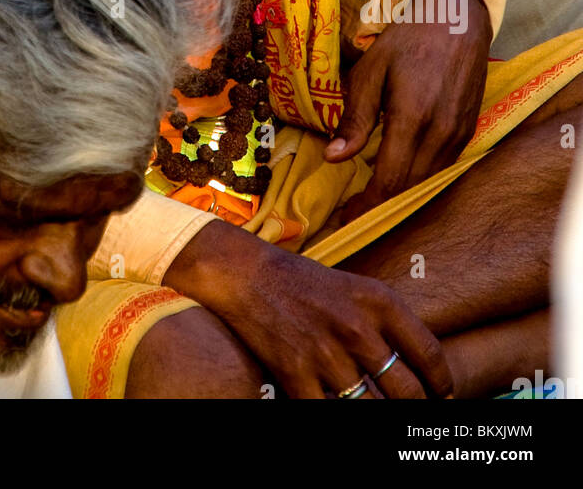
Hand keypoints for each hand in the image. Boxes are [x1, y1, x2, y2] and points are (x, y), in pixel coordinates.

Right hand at [163, 220, 451, 398]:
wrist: (247, 273)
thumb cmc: (303, 282)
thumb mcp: (355, 288)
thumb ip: (386, 323)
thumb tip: (414, 367)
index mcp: (379, 301)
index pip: (429, 354)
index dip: (441, 385)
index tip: (442, 397)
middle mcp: (357, 328)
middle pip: (406, 391)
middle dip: (414, 409)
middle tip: (412, 414)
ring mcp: (326, 353)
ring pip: (370, 409)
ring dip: (374, 414)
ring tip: (374, 409)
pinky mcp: (295, 373)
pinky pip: (326, 413)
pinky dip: (333, 414)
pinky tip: (336, 407)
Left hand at [326, 0, 491, 216]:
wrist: (456, 18)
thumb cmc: (406, 40)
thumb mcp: (370, 72)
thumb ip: (355, 119)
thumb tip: (333, 158)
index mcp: (412, 118)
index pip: (389, 180)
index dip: (366, 205)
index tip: (346, 217)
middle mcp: (441, 132)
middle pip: (408, 186)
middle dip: (379, 203)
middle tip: (352, 210)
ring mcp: (459, 133)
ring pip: (426, 178)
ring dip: (399, 190)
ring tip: (371, 194)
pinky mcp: (469, 129)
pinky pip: (442, 165)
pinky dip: (418, 173)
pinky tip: (399, 169)